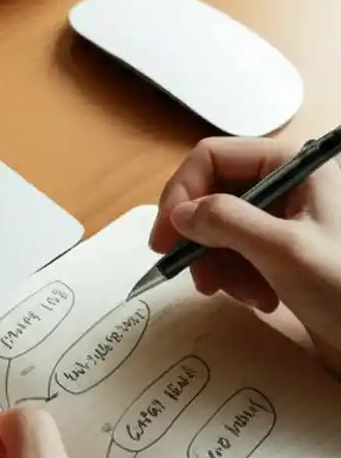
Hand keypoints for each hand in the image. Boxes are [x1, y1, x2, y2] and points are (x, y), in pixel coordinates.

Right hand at [149, 137, 340, 367]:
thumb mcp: (283, 251)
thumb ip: (226, 222)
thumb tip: (179, 214)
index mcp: (293, 165)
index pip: (211, 157)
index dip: (181, 194)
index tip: (165, 238)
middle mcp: (288, 183)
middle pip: (213, 195)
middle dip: (202, 238)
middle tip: (196, 276)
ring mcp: (288, 217)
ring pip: (221, 227)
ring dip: (220, 265)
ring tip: (244, 295)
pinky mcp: (286, 249)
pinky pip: (240, 252)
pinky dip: (239, 277)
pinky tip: (262, 299)